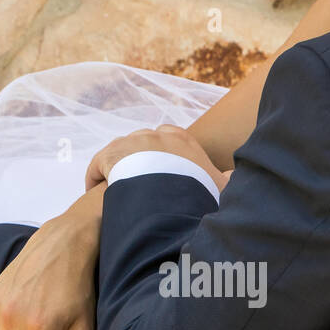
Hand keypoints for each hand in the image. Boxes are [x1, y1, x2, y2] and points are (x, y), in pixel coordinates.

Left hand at [85, 125, 228, 192]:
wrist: (174, 194)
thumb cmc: (198, 192)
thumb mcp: (220, 185)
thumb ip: (228, 179)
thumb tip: (235, 176)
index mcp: (181, 140)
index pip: (169, 137)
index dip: (160, 156)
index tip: (157, 173)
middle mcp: (156, 135)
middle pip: (141, 144)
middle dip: (136, 162)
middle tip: (132, 185)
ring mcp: (131, 142)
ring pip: (118, 153)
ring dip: (115, 170)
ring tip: (112, 191)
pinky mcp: (111, 155)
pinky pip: (98, 164)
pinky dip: (95, 177)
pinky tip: (95, 193)